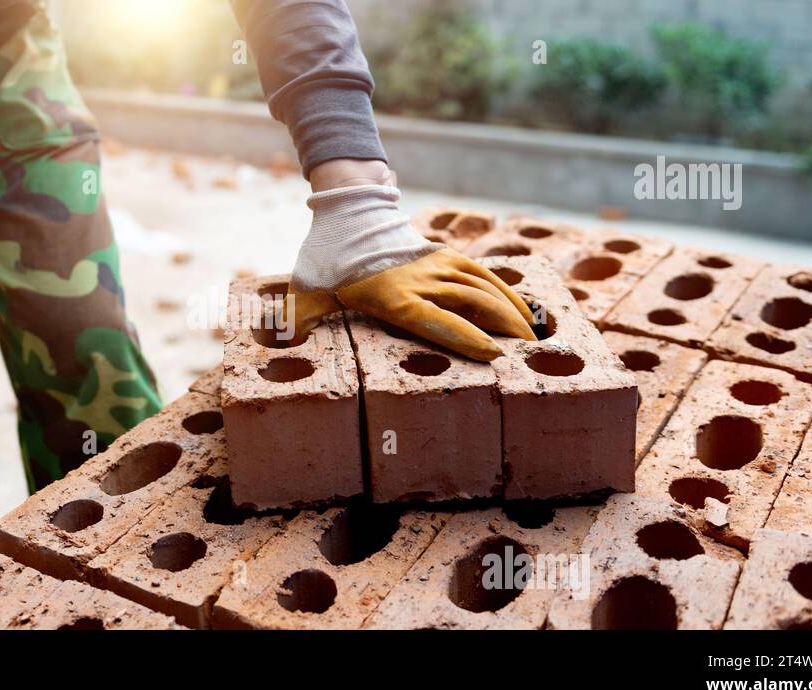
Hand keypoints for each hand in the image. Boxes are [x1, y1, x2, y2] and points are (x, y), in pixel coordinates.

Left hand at [284, 181, 534, 360]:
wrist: (346, 210)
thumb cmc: (325, 260)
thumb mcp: (304, 291)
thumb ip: (295, 320)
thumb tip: (276, 343)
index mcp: (390, 296)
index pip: (433, 320)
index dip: (464, 338)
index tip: (493, 356)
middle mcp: (419, 280)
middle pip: (470, 304)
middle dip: (502, 329)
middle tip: (529, 355)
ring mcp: (436, 265)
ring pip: (483, 287)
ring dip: (511, 311)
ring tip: (535, 337)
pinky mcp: (445, 256)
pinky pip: (483, 274)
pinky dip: (505, 292)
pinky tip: (524, 311)